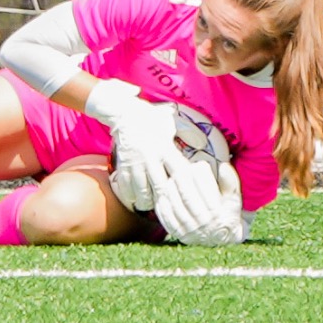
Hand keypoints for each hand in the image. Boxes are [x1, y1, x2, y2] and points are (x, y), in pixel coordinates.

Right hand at [83, 81, 178, 211]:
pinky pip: (126, 186)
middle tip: (172, 209)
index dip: (184, 187)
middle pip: (160, 186)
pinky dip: (130, 196)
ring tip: (152, 207)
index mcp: (164, 148)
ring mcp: (135, 162)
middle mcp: (150, 157)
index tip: (189, 197)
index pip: (178, 171)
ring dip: (147, 202)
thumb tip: (199, 144)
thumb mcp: (170, 125)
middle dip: (166, 200)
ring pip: (142, 190)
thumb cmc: (152, 119)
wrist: (125, 113)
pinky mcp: (123, 164)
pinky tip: (135, 200)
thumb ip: (183, 138)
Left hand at [155, 156, 228, 242]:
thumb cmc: (227, 212)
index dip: (200, 176)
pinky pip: (166, 217)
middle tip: (179, 168)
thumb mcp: (234, 198)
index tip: (197, 165)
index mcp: (218, 214)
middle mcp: (204, 225)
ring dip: (170, 190)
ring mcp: (190, 231)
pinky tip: (163, 193)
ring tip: (171, 179)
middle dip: (182, 180)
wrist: (222, 238)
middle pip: (187, 197)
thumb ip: (230, 182)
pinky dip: (163, 204)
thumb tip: (223, 167)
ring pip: (175, 206)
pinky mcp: (178, 234)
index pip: (206, 191)